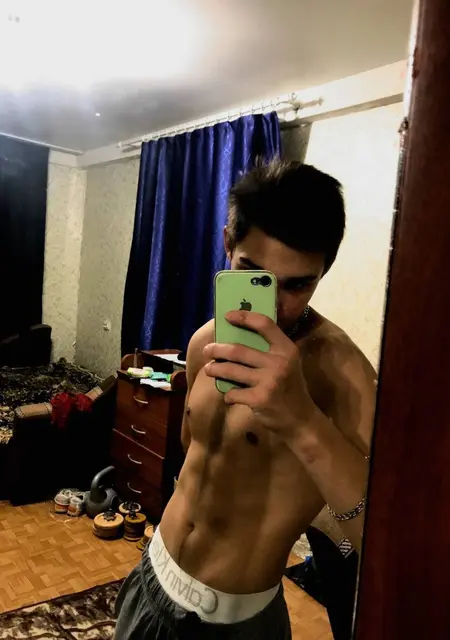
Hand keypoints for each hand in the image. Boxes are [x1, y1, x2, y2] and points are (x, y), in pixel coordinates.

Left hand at [203, 310, 316, 438]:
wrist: (300, 419)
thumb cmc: (289, 386)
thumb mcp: (287, 363)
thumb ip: (269, 350)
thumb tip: (237, 335)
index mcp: (286, 349)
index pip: (264, 324)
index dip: (244, 317)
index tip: (228, 316)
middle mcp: (278, 362)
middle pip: (238, 350)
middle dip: (217, 349)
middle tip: (207, 350)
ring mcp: (268, 381)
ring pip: (231, 370)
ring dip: (215, 369)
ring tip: (209, 369)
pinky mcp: (259, 399)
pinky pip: (233, 392)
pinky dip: (228, 394)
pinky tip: (230, 395)